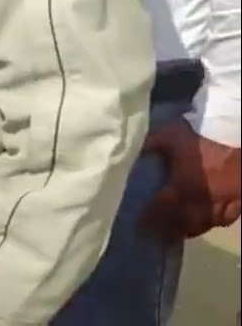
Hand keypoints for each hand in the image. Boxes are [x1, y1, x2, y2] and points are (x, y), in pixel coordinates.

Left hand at [141, 118, 241, 240]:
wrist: (237, 131)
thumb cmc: (202, 134)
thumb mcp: (170, 136)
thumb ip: (151, 145)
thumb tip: (134, 152)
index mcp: (184, 187)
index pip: (163, 210)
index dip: (151, 221)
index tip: (141, 228)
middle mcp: (205, 200)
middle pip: (187, 223)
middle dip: (173, 231)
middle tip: (161, 236)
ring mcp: (228, 201)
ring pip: (208, 223)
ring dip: (193, 229)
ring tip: (183, 231)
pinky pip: (229, 217)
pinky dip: (216, 221)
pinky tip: (211, 220)